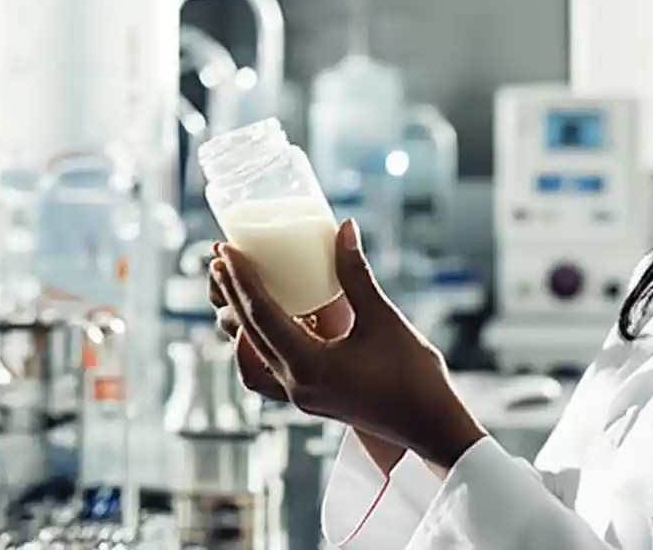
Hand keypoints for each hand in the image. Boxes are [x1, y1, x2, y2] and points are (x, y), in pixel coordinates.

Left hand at [211, 220, 485, 470]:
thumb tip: (344, 229)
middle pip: (248, 335)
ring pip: (253, 358)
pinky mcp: (312, 399)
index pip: (261, 316)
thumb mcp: (383, 318)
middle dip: (232, 295)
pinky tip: (273, 325)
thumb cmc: (414, 375)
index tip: (227, 250)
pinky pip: (270, 372)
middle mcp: (296, 385)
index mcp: (308, 366)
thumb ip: (357, 274)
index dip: (241, 280)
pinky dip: (262, 346)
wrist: (431, 423)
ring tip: (238, 291)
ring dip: (242, 323)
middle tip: (221, 259)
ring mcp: (301, 396)